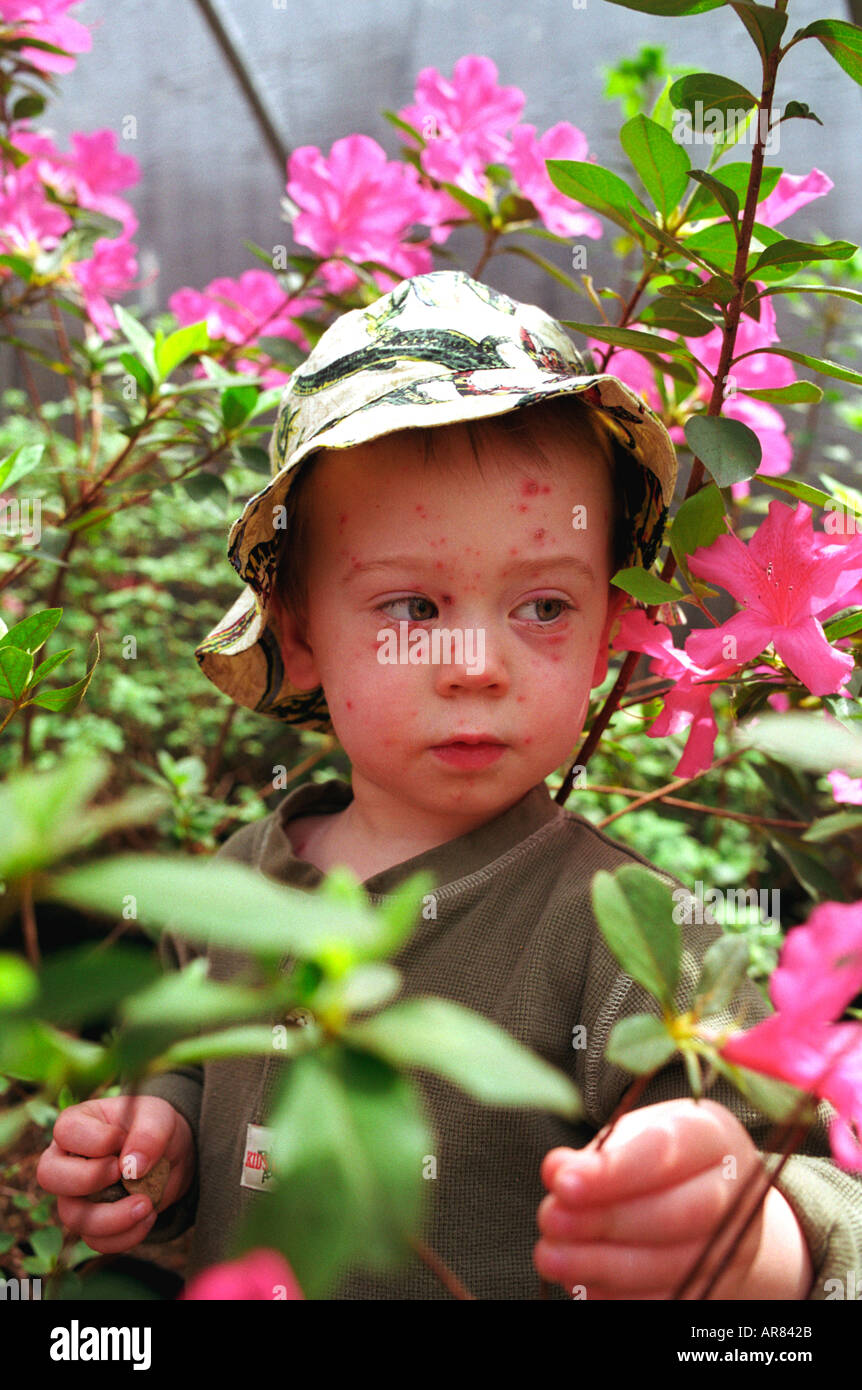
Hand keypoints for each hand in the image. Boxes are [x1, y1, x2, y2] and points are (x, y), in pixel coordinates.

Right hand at [36, 1094, 195, 1254]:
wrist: (171, 1158)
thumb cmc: (154, 1128)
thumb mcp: (160, 1117)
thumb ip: (149, 1133)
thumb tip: (132, 1166)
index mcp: (78, 1124)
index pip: (66, 1131)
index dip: (97, 1140)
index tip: (123, 1138)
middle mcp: (67, 1160)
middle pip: (50, 1176)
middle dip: (89, 1179)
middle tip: (122, 1172)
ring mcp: (76, 1195)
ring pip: (73, 1216)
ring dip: (113, 1217)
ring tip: (147, 1204)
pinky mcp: (92, 1222)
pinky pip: (96, 1241)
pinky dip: (125, 1235)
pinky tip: (148, 1215)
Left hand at [534, 1098, 798, 1299]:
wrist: (708, 1200)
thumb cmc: (657, 1158)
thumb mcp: (630, 1137)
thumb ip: (597, 1154)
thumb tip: (556, 1171)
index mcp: (712, 1136)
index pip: (666, 1152)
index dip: (613, 1173)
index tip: (561, 1184)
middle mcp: (733, 1191)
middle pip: (676, 1215)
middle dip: (605, 1221)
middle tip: (549, 1221)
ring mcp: (732, 1246)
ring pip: (672, 1266)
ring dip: (601, 1265)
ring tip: (551, 1255)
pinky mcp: (718, 1287)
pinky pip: (669, 1300)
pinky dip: (618, 1296)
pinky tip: (580, 1281)